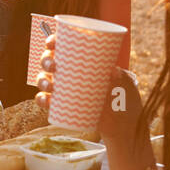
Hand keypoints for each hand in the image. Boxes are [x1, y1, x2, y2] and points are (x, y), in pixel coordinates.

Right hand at [34, 34, 153, 169]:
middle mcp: (71, 73)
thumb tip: (113, 71)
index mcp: (84, 61)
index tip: (52, 42)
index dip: (53, 41)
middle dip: (46, 60)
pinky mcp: (62, 106)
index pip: (65, 46)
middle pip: (50, 61)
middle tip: (53, 66)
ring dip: (42, 80)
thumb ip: (122, 78)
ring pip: (45, 80)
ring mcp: (65, 90)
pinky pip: (46, 101)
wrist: (124, 128)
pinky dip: (42, 100)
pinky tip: (45, 100)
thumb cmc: (126, 101)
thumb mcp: (127, 87)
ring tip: (51, 86)